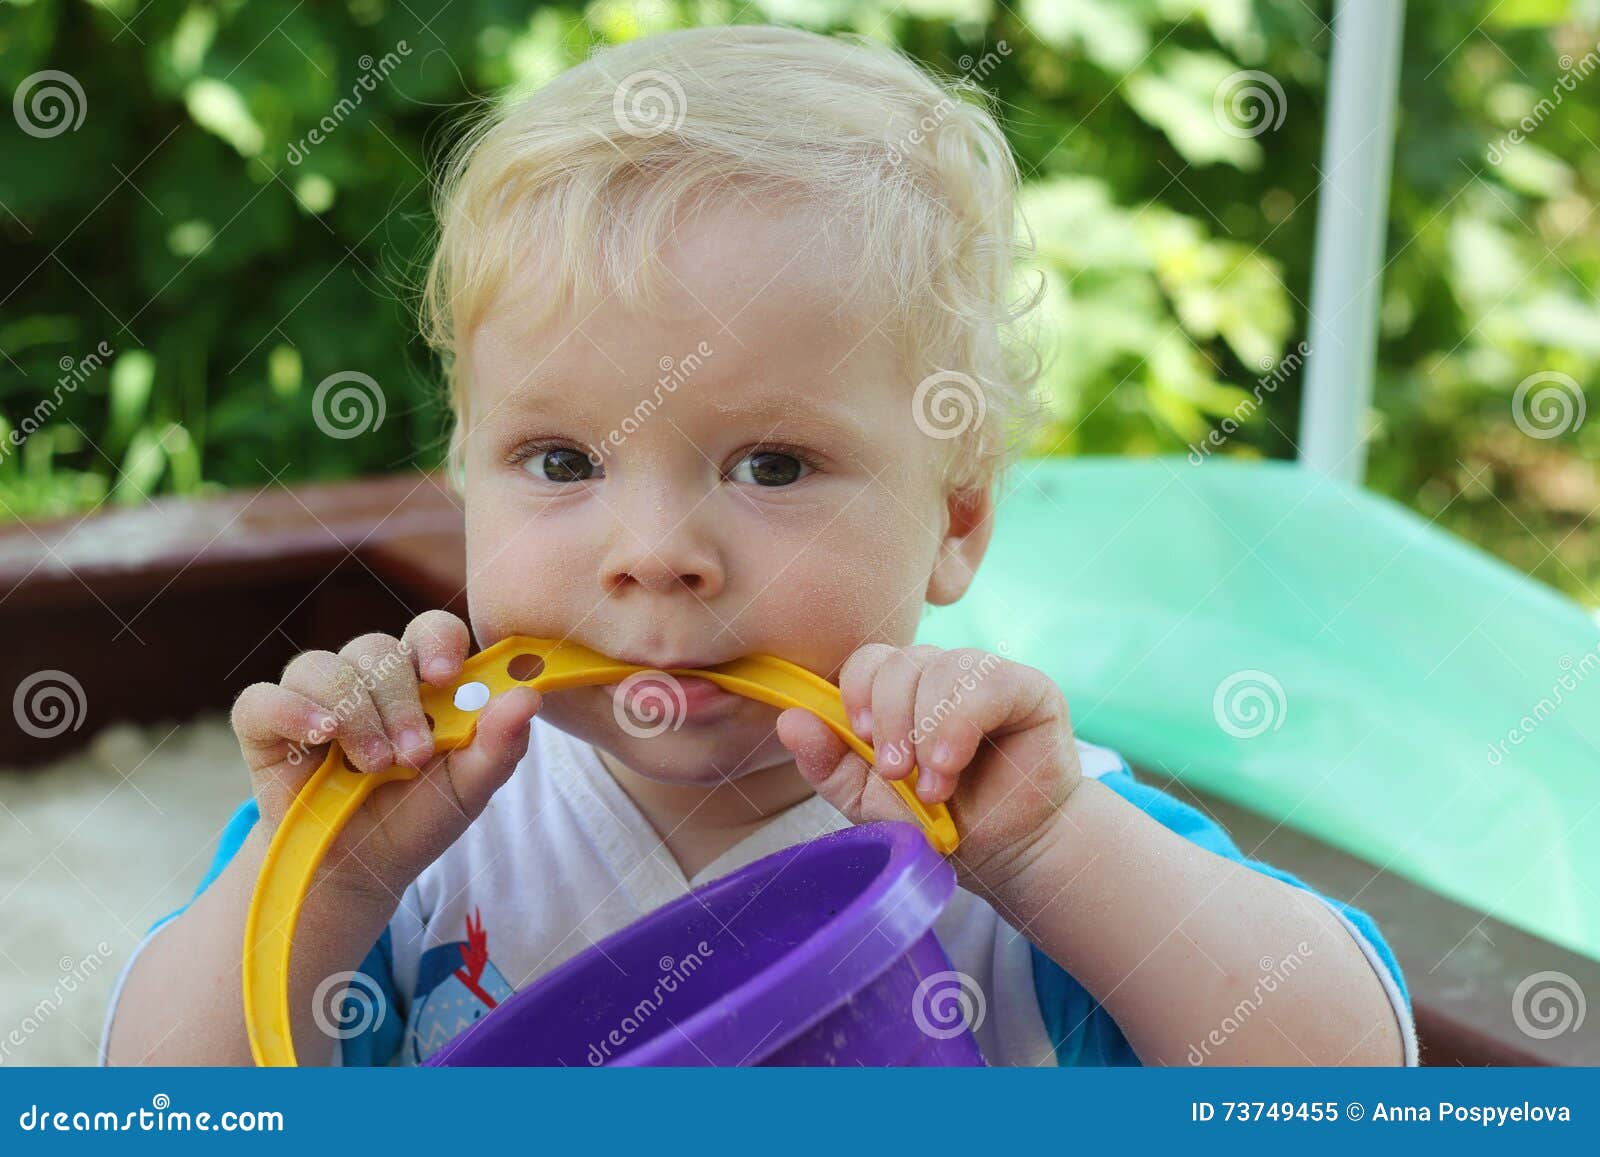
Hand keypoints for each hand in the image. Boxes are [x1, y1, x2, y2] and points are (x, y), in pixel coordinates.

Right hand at [229, 610, 540, 900]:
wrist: (360, 868)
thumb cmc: (418, 817)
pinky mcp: (264, 726)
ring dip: (354, 714)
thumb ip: (500, 744)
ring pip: (323, 667)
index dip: (437, 641)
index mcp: (418, 681)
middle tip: (414, 756)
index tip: (445, 675)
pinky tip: (319, 736)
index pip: (429, 631)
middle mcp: (365, 678)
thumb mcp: (469, 789)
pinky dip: (291, 711)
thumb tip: (531, 697)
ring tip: (373, 765)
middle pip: (377, 650)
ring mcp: (312, 697)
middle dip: (399, 702)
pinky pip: (264, 699)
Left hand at [776, 644, 1082, 893]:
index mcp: (901, 691)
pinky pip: (990, 681)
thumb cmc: (941, 824)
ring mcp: (985, 677)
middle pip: (901, 660)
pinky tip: (952, 764)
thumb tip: (788, 718)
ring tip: (934, 786)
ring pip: (944, 667)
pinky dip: (961, 723)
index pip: (869, 660)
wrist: (1006, 856)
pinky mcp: (1029, 689)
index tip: (862, 738)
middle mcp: (941, 674)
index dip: (858, 691)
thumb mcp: (870, 800)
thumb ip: (828, 762)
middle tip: (897, 773)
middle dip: (891, 719)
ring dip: (928, 729)